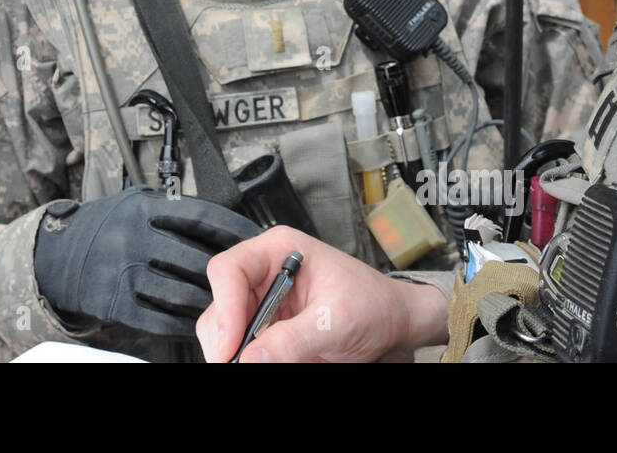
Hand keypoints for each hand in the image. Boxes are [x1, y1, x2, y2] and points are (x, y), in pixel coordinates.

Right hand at [33, 187, 260, 338]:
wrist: (58, 253)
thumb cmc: (104, 225)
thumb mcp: (137, 202)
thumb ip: (174, 211)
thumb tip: (222, 223)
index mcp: (145, 208)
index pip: (204, 217)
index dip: (234, 229)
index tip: (254, 237)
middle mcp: (136, 237)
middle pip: (199, 260)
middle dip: (229, 275)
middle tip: (252, 282)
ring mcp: (125, 272)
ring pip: (184, 294)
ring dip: (210, 304)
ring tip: (229, 306)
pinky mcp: (117, 303)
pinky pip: (162, 319)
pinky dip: (184, 324)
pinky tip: (197, 322)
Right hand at [197, 226, 447, 361]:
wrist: (395, 323)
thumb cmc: (375, 306)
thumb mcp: (336, 322)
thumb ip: (293, 341)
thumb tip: (251, 359)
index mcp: (279, 250)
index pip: (230, 270)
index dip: (224, 309)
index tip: (230, 348)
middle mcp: (265, 272)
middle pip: (220, 302)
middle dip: (225, 338)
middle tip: (235, 365)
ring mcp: (264, 300)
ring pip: (225, 328)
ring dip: (235, 351)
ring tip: (255, 363)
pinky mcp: (268, 326)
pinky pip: (243, 344)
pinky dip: (248, 358)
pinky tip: (263, 362)